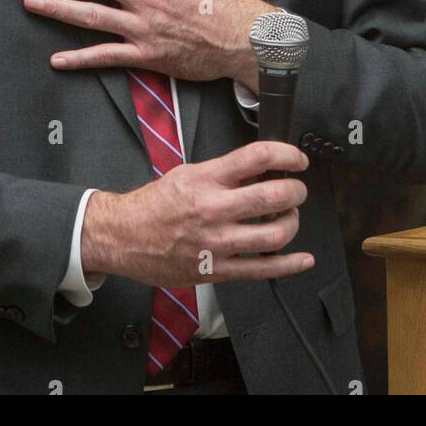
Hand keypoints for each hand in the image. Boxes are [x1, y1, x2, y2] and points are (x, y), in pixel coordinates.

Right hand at [80, 141, 314, 285]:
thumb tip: (262, 168)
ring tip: (288, 217)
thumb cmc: (154, 204)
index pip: (258, 157)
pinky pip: (262, 269)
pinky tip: (303, 259)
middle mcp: (214, 210)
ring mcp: (217, 243)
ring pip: (275, 234)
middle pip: (274, 196)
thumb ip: (225, 172)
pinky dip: (289, 265)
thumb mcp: (188, 174)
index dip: (288, 154)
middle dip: (296, 190)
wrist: (122, 237)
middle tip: (297, 189)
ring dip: (292, 222)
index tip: (298, 159)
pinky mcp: (217, 270)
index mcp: (207, 180)